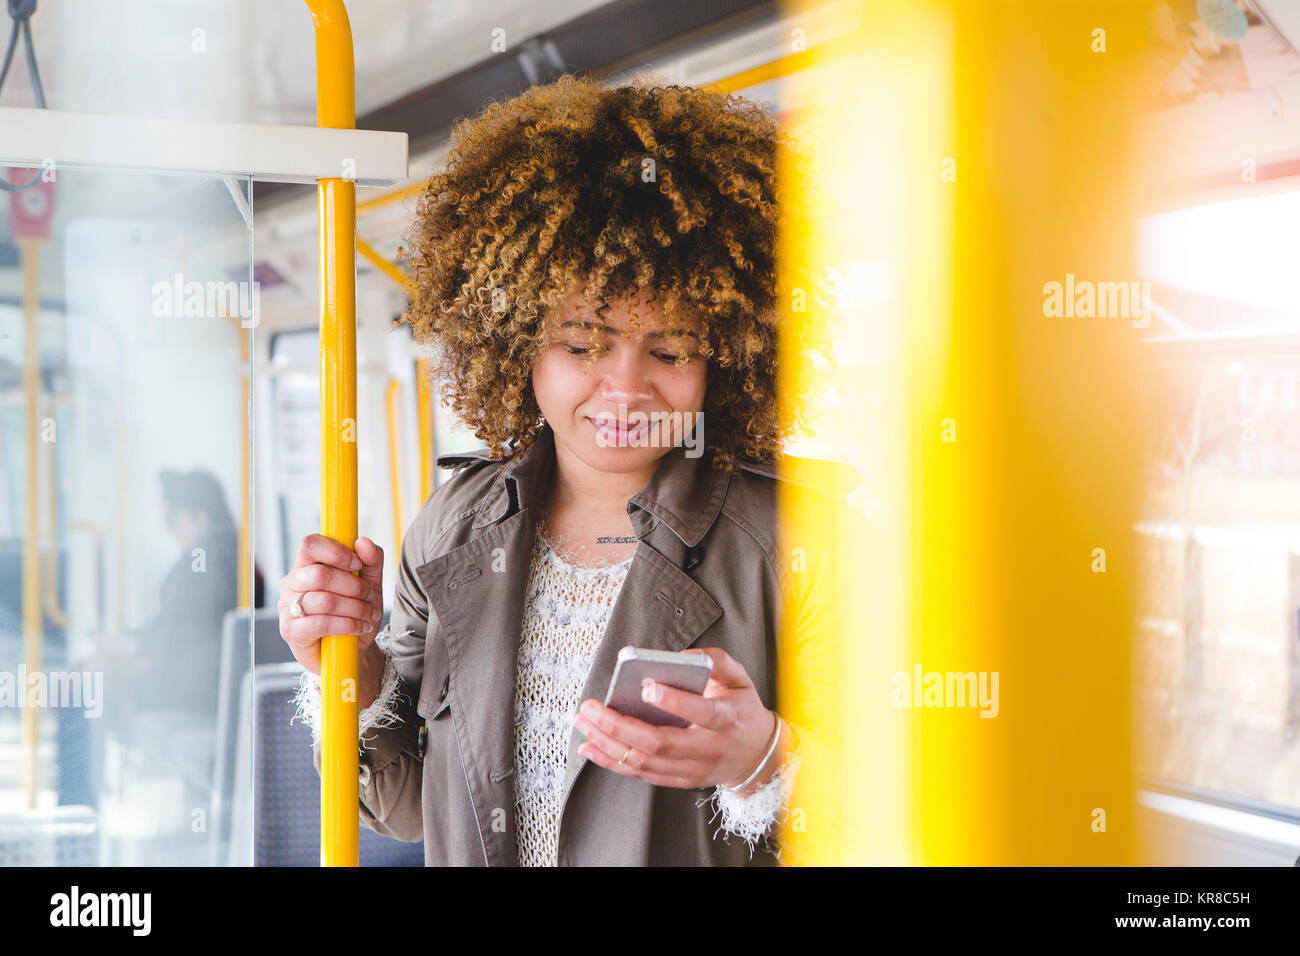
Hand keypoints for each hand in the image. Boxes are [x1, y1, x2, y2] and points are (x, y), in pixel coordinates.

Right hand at [278, 534, 383, 676]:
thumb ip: (371, 561)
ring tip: (369, 615)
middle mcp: (292, 583)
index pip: (310, 544)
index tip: (357, 564)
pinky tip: (360, 628)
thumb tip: (364, 542)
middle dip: (353, 586)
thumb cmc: (356, 612)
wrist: (352, 651)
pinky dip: (347, 625)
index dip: (335, 551)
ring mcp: (288, 607)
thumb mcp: (371, 584)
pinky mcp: (291, 631)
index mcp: (307, 565)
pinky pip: (320, 623)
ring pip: (323, 600)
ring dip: (355, 608)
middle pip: (320, 574)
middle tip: (369, 596)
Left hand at [573, 647, 779, 790]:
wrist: (759, 756)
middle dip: (620, 726)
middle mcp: (709, 748)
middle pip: (661, 743)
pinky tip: (590, 748)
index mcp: (727, 719)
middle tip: (592, 707)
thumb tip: (681, 655)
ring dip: (608, 744)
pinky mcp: (680, 780)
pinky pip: (641, 775)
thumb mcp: (741, 679)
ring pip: (645, 763)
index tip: (646, 687)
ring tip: (584, 723)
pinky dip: (612, 762)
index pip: (701, 712)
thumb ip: (717, 661)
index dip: (674, 702)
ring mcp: (693, 769)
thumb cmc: (743, 710)